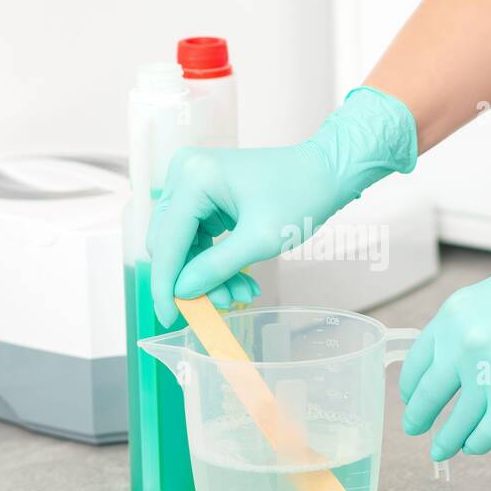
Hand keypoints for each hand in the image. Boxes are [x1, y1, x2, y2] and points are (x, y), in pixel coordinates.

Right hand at [146, 87, 416, 326]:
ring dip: (207, 274)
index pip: (167, 241)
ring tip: (240, 294)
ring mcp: (193, 183)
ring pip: (183, 245)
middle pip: (169, 243)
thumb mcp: (260, 239)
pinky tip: (240, 281)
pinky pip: (197, 237)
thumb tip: (182, 293)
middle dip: (192, 279)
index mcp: (193, 178)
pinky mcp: (204, 194)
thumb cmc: (300, 196)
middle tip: (220, 305)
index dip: (165, 284)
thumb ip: (216, 268)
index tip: (167, 318)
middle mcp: (184, 174)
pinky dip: (215, 262)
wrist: (325, 172)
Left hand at [400, 197, 490, 460]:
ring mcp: (487, 370)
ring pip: (456, 420)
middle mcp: (462, 343)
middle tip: (414, 428)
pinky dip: (477, 443)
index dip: (411, 386)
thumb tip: (457, 365)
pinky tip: (474, 447)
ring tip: (441, 450)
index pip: (417, 361)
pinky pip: (488, 430)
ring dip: (446, 440)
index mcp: (452, 315)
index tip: (411, 397)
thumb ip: (468, 329)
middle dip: (419, 417)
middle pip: (429, 394)